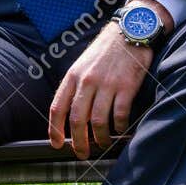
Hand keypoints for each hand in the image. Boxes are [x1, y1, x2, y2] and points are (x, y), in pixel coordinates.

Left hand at [49, 24, 155, 158]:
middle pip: (77, 120)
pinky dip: (119, 127)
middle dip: (78, 142)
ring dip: (100, 138)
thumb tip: (72, 115)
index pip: (57, 108)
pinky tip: (121, 130)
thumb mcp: (83, 64)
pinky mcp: (127, 87)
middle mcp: (87, 81)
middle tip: (82, 153)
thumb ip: (76, 87)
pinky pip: (120, 115)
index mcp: (73, 76)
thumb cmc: (106, 50)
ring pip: (98, 121)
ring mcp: (107, 84)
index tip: (57, 144)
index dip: (55, 130)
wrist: (130, 31)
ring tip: (102, 144)